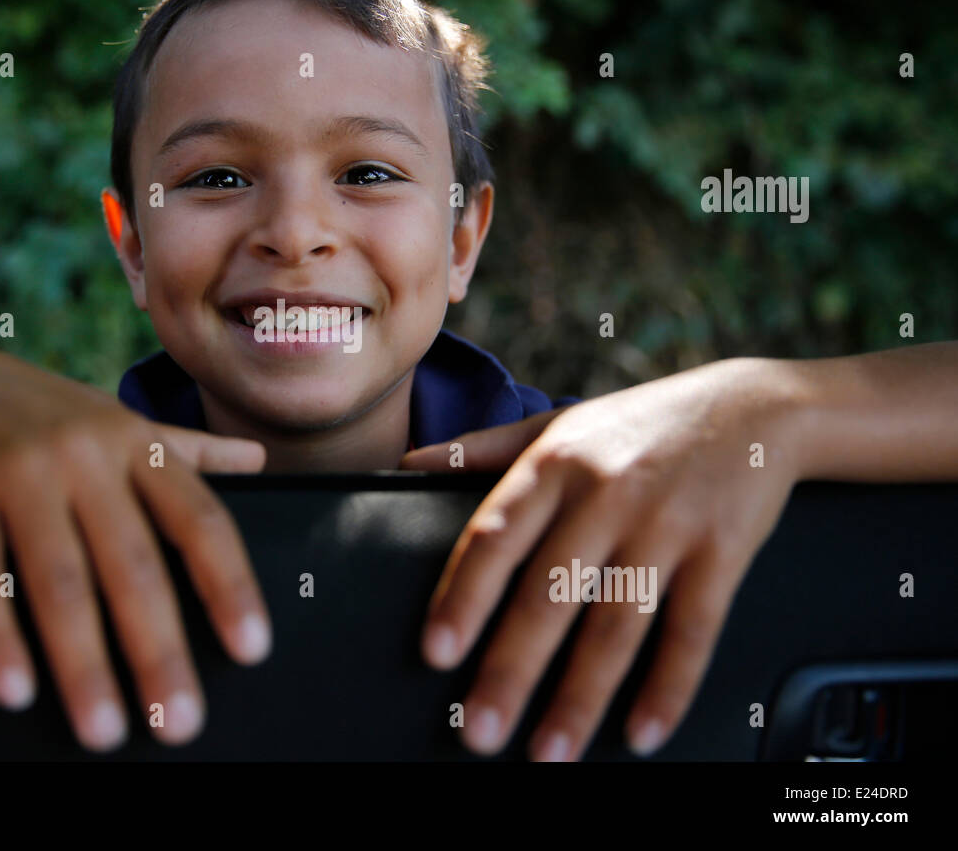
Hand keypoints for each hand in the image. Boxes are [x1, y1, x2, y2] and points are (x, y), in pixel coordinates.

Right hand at [0, 331, 270, 749]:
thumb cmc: (37, 412)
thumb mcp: (115, 420)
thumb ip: (185, 449)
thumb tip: (259, 460)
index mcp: (135, 444)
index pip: (199, 521)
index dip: (230, 586)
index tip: (251, 649)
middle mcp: (86, 455)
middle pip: (134, 564)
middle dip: (160, 650)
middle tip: (178, 723)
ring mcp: (19, 471)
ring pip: (59, 580)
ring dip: (83, 663)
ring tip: (105, 730)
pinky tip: (15, 691)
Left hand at [400, 357, 804, 759]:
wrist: (753, 406)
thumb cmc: (640, 425)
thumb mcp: (557, 426)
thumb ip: (481, 450)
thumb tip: (405, 464)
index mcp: (554, 465)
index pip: (496, 536)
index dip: (463, 597)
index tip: (437, 651)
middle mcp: (605, 494)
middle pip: (549, 594)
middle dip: (511, 670)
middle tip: (480, 731)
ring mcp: (666, 524)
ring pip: (616, 624)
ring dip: (581, 697)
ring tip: (550, 752)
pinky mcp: (722, 552)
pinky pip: (692, 630)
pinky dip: (668, 687)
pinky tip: (641, 732)